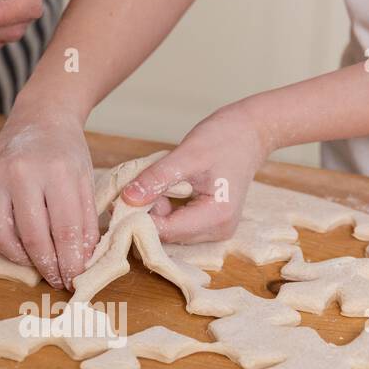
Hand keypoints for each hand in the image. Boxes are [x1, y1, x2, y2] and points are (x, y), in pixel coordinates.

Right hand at [0, 105, 96, 288]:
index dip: (69, 262)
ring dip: (18, 258)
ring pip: (0, 235)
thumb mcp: (86, 184)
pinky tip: (11, 245)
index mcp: (57, 171)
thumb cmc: (65, 154)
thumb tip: (79, 265)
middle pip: (32, 237)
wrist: (40, 119)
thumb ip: (85, 224)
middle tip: (54, 278)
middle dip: (46, 266)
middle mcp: (21, 170)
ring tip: (33, 262)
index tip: (72, 280)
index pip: (64, 231)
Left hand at [121, 103, 272, 242]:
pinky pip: (177, 224)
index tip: (117, 202)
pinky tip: (162, 190)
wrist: (251, 132)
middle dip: (146, 216)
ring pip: (169, 231)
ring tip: (152, 184)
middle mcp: (218, 231)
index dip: (139, 220)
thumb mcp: (187, 154)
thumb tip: (127, 199)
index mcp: (217, 217)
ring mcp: (215, 230)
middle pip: (167, 236)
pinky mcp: (210, 224)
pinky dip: (164, 210)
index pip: (167, 231)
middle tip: (132, 190)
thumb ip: (156, 178)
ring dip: (154, 212)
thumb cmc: (225, 138)